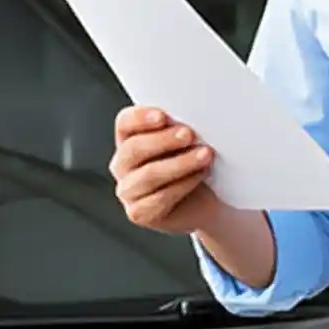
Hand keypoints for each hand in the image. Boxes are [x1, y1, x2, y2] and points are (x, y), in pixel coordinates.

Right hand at [109, 105, 221, 234]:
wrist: (201, 202)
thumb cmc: (191, 164)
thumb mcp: (186, 142)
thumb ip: (181, 127)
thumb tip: (195, 116)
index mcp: (129, 139)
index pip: (125, 123)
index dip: (140, 118)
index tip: (163, 116)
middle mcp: (123, 164)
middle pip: (134, 148)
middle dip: (164, 140)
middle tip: (189, 134)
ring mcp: (127, 190)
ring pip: (149, 174)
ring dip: (180, 163)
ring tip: (205, 155)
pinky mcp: (138, 213)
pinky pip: (159, 198)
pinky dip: (184, 184)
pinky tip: (200, 174)